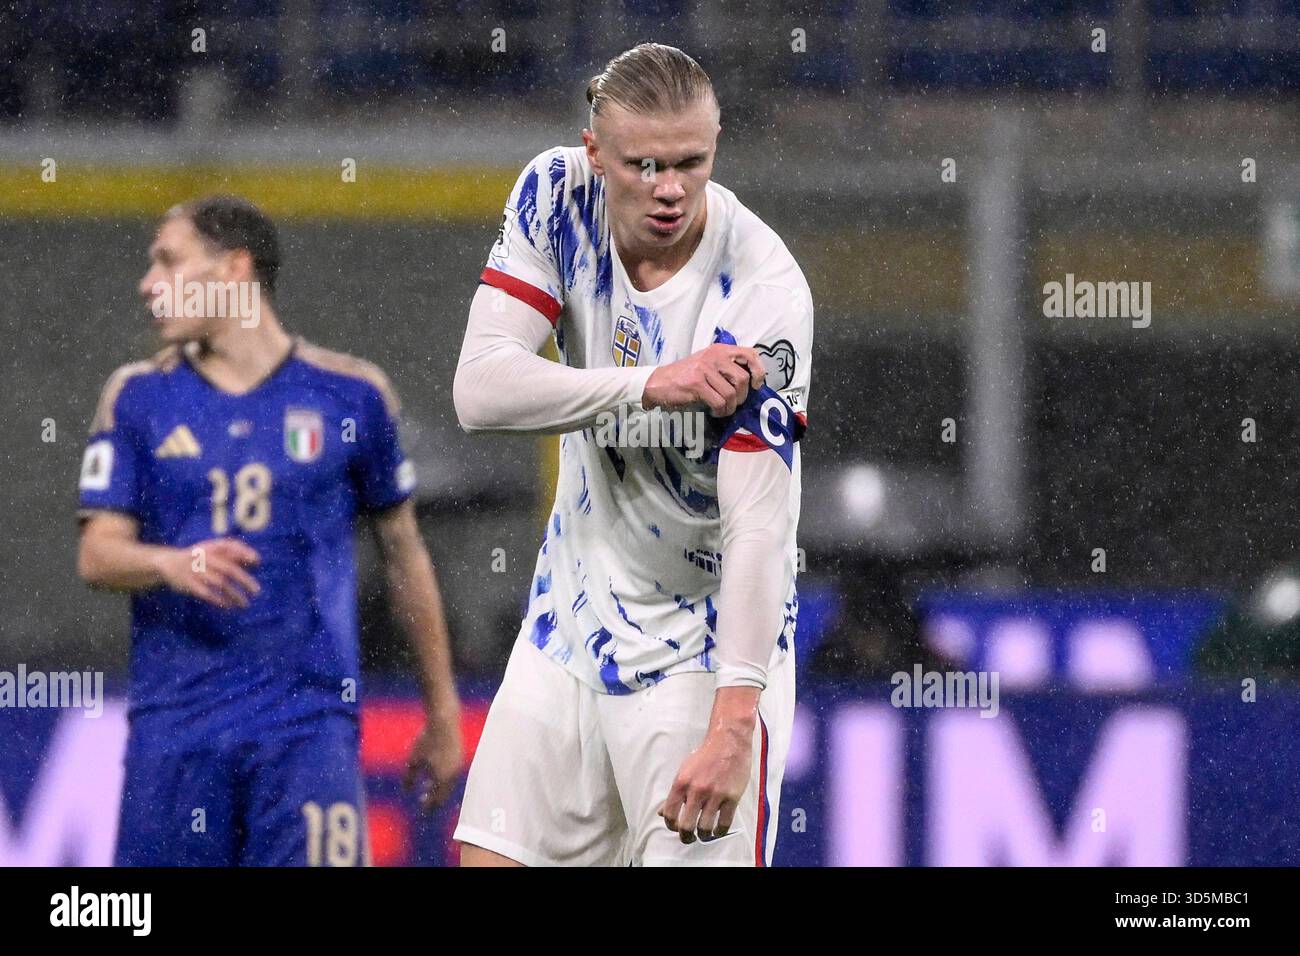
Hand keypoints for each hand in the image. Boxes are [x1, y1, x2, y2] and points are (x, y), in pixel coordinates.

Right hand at [156, 538, 259, 608]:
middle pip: (228, 569)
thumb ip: (232, 554)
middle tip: (257, 591)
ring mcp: (195, 571)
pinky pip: (206, 593)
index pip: (230, 546)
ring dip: (234, 595)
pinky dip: (219, 600)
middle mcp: (204, 558)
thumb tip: (256, 561)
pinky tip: (229, 606)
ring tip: (245, 604)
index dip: (245, 552)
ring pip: (219, 583)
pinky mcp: (188, 583)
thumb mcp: (212, 550)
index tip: (257, 561)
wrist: (168, 562)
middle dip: (244, 580)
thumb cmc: (199, 557)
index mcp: (211, 547)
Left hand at [403, 706, 464, 811]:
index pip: (436, 800)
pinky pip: (452, 773)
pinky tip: (434, 773)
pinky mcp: (460, 757)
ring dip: (439, 788)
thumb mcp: (414, 760)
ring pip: (449, 783)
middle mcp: (453, 775)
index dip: (429, 807)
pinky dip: (444, 777)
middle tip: (423, 800)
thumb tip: (406, 791)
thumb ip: (409, 778)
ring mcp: (458, 766)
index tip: (422, 811)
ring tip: (427, 786)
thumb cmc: (427, 740)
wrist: (445, 722)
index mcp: (442, 778)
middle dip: (434, 798)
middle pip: (444, 794)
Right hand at [643, 344, 764, 416]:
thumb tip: (751, 384)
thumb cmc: (685, 376)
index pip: (750, 354)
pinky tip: (713, 411)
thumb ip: (727, 368)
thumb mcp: (708, 365)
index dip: (758, 370)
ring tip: (722, 410)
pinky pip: (718, 402)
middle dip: (741, 397)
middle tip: (733, 404)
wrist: (658, 383)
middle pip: (743, 379)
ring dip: (730, 408)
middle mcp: (714, 356)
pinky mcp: (696, 383)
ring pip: (731, 394)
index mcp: (720, 350)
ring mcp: (704, 369)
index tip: (756, 385)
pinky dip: (720, 411)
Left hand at [659, 722, 753, 843]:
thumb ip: (674, 793)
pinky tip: (718, 829)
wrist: (728, 741)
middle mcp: (696, 790)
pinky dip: (719, 831)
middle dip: (686, 837)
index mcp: (681, 783)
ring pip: (705, 828)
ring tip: (704, 834)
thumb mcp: (685, 771)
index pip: (670, 814)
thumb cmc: (706, 756)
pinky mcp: (731, 797)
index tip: (676, 828)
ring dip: (703, 835)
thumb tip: (662, 812)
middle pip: (686, 826)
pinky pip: (724, 823)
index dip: (671, 826)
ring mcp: (715, 794)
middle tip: (689, 838)